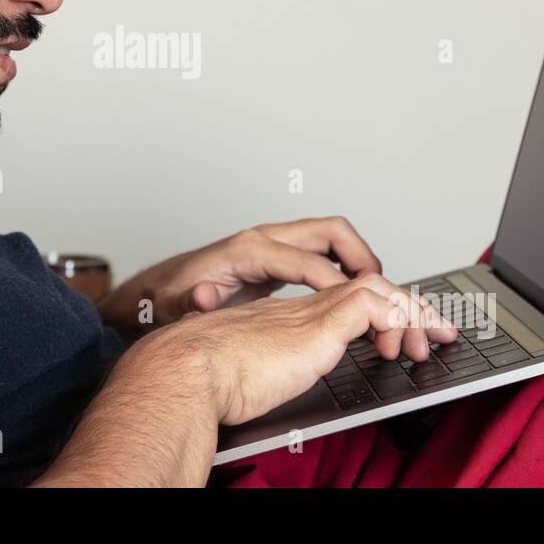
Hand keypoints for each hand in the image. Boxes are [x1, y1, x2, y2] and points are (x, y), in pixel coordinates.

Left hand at [97, 216, 384, 336]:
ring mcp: (275, 245)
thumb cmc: (169, 298)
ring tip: (381, 294)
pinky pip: (324, 253)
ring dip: (360, 260)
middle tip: (384, 291)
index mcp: (249, 250)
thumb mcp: (173, 305)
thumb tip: (200, 301)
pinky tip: (357, 297)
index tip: (358, 311)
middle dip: (362, 258)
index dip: (336, 286)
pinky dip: (346, 268)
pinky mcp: (279, 258)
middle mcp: (266, 239)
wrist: (158, 290)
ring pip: (332, 237)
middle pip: (331, 232)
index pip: (307, 262)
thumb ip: (186, 305)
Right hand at [137, 271, 459, 425]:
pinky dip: (400, 317)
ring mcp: (309, 310)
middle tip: (439, 330)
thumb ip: (268, 372)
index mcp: (280, 318)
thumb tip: (271, 390)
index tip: (401, 334)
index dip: (377, 311)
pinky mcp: (319, 322)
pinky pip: (377, 303)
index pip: (341, 299)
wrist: (183, 372)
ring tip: (435, 339)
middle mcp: (298, 306)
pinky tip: (404, 344)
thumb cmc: (202, 383)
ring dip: (414, 311)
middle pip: (366, 284)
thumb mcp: (248, 377)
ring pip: (377, 286)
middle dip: (409, 303)